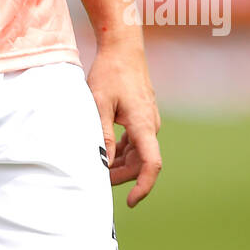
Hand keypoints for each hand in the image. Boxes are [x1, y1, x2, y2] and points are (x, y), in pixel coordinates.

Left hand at [86, 46, 161, 206]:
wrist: (123, 47)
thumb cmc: (110, 72)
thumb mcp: (99, 104)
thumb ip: (103, 134)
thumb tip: (104, 162)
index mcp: (143, 124)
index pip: (152, 164)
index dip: (143, 186)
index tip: (130, 201)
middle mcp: (151, 124)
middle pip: (142, 162)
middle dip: (123, 176)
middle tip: (98, 180)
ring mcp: (149, 119)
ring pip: (139, 152)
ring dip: (122, 163)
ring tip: (99, 165)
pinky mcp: (143, 114)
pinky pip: (137, 140)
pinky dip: (123, 149)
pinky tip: (107, 149)